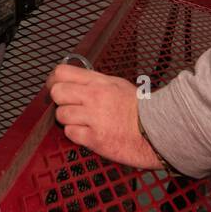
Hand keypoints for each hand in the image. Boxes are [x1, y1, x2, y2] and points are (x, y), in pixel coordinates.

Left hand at [44, 65, 164, 170]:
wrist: (156, 130)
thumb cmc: (140, 109)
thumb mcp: (118, 85)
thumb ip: (95, 82)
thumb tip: (76, 81)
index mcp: (100, 82)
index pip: (63, 72)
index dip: (53, 80)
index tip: (54, 86)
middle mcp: (94, 97)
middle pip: (57, 93)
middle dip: (59, 101)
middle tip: (69, 106)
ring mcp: (94, 118)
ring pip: (61, 115)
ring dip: (68, 120)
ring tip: (82, 122)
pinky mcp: (94, 139)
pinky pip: (70, 134)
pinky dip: (76, 135)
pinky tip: (88, 133)